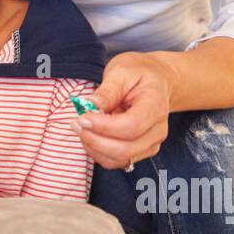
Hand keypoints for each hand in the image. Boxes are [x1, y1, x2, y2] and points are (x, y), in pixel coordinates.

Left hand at [75, 52, 176, 170]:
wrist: (155, 81)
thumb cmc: (139, 73)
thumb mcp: (121, 72)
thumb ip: (106, 91)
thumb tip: (88, 107)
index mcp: (156, 106)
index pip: (132, 126)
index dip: (104, 127)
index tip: (82, 117)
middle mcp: (157, 130)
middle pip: (125, 149)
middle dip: (95, 140)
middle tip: (76, 123)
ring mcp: (150, 144)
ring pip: (119, 159)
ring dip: (94, 147)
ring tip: (82, 127)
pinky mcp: (139, 151)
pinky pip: (116, 161)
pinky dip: (98, 152)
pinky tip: (90, 135)